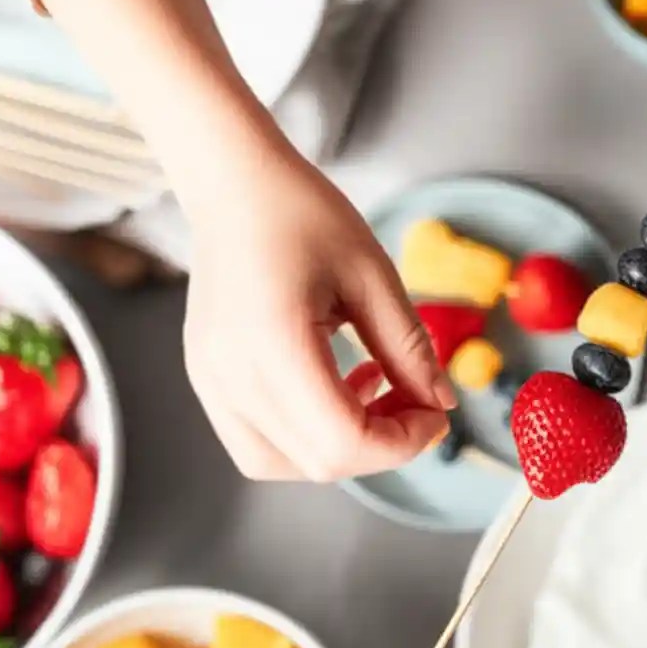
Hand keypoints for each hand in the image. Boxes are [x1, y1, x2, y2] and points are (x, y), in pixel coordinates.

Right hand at [182, 152, 454, 480]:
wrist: (234, 183)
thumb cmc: (302, 212)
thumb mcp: (373, 273)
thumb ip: (409, 347)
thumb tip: (440, 403)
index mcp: (272, 343)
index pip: (342, 442)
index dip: (402, 444)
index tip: (436, 415)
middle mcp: (230, 375)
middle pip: (318, 462)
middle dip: (381, 445)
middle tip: (417, 401)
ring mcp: (210, 382)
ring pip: (283, 464)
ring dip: (341, 446)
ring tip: (375, 390)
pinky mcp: (206, 381)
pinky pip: (257, 443)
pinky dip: (305, 436)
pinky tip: (337, 388)